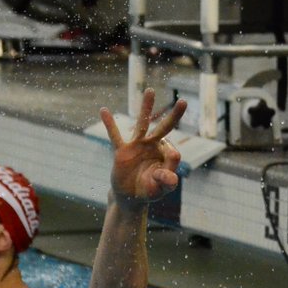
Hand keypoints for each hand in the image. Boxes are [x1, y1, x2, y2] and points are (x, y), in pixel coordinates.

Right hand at [100, 88, 186, 204]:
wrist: (130, 196)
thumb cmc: (148, 191)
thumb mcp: (159, 189)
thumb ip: (166, 182)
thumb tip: (171, 178)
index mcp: (165, 155)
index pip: (172, 152)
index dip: (170, 162)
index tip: (164, 174)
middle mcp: (153, 147)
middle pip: (165, 128)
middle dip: (174, 116)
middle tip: (184, 102)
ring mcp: (137, 146)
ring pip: (143, 124)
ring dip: (146, 108)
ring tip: (150, 90)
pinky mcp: (122, 151)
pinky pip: (115, 136)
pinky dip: (109, 124)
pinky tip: (104, 110)